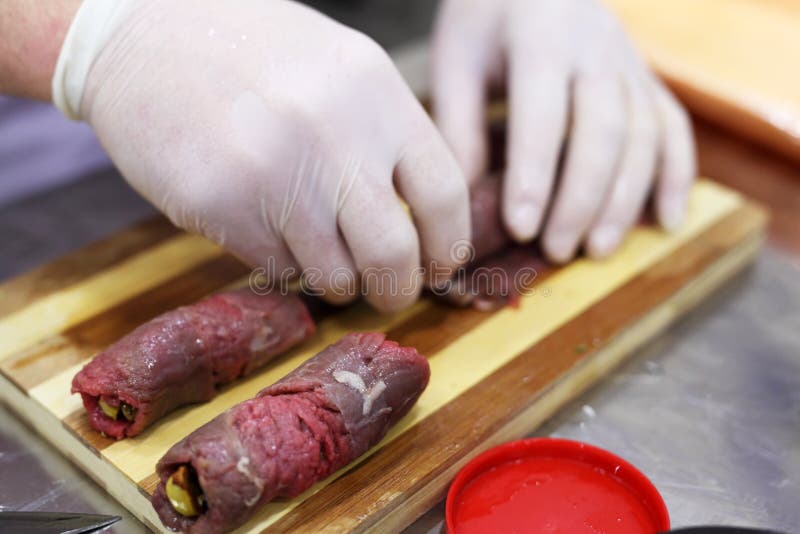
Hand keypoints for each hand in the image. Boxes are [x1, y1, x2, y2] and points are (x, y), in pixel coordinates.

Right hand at [53, 0, 468, 310]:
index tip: (439, 265)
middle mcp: (334, 134)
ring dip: (337, 281)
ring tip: (321, 255)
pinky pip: (278, 269)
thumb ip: (386, 134)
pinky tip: (268, 228)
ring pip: (335, 276)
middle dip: (397, 289)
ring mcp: (275, 172)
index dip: (449, 244)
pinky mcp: (222, 206)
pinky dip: (285, 263)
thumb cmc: (251, 53)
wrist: (143, 36)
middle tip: (389, 292)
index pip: (445, 192)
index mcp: (377, 93)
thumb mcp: (339, 69)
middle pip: (394, 254)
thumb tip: (425, 217)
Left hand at [432, 0, 695, 261]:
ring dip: (624, 198)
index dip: (534, 175)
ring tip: (596, 249)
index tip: (521, 228)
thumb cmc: (484, 21)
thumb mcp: (456, 62)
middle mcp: (596, 48)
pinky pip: (674, 127)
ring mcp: (631, 62)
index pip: (542, 113)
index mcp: (540, 39)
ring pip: (644, 135)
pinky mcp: (648, 79)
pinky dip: (676, 176)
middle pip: (602, 130)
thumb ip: (459, 128)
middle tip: (556, 250)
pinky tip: (666, 220)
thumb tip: (461, 203)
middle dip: (581, 198)